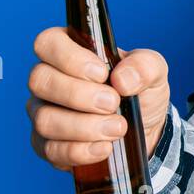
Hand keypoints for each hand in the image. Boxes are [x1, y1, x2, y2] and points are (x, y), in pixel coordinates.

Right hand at [27, 26, 171, 170]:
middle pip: (40, 81)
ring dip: (85, 126)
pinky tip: (105, 148)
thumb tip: (122, 80)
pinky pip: (51, 150)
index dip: (69, 58)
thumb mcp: (153, 72)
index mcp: (68, 51)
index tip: (102, 73)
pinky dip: (81, 151)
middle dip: (79, 95)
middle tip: (113, 103)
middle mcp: (48, 80)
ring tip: (118, 128)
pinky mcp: (47, 145)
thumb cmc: (140, 92)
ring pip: (45, 119)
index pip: (47, 42)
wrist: (145, 131)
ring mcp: (43, 113)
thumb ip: (145, 65)